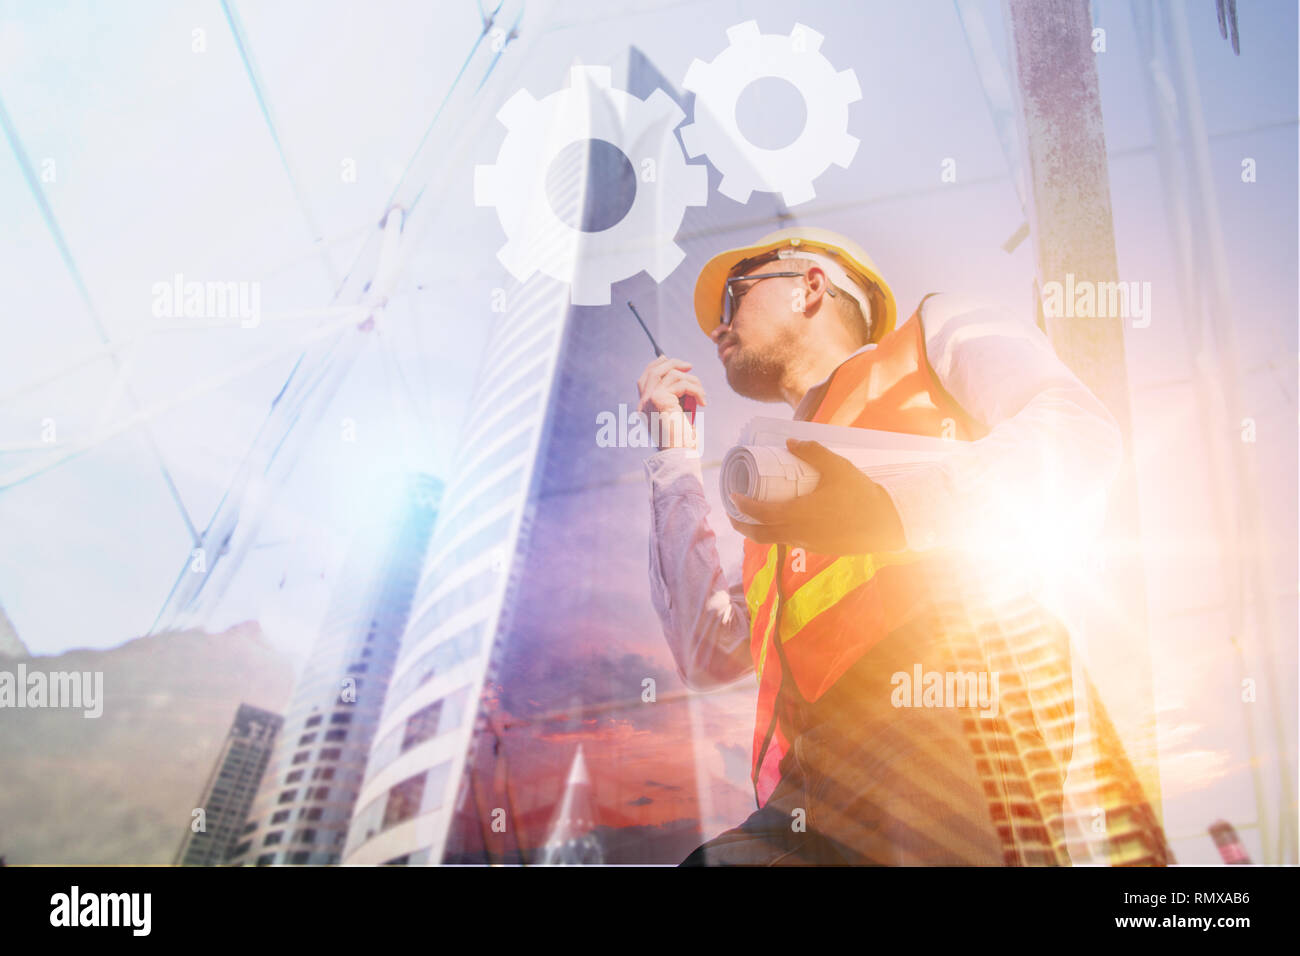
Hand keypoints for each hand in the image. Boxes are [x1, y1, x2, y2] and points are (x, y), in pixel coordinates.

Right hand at [636, 356, 707, 449]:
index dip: (658, 365)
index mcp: (645, 406)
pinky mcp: (659, 399)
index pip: (646, 377)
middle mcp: (643, 402)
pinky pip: (682, 384)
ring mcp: (649, 399)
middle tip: (689, 367)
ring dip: (692, 381)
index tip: (672, 361)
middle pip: (654, 370)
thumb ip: (673, 399)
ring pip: (671, 374)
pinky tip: (702, 402)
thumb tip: (680, 379)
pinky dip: (696, 390)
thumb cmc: (680, 441)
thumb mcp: (676, 415)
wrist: (677, 455)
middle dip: (673, 363)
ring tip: (701, 395)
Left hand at [728, 439, 906, 553]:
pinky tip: (785, 520)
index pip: (760, 513)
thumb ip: (813, 452)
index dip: (742, 505)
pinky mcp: (819, 548)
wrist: (886, 524)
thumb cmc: (861, 495)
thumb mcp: (838, 467)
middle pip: (760, 535)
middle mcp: (798, 533)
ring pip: (774, 540)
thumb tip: (789, 443)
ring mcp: (808, 544)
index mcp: (798, 514)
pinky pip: (791, 542)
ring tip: (755, 515)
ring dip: (760, 530)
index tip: (732, 496)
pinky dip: (779, 533)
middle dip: (742, 525)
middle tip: (734, 513)